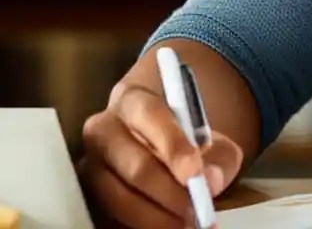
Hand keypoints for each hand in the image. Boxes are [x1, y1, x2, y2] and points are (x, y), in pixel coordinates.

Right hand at [79, 84, 242, 227]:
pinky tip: (166, 228)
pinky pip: (109, 215)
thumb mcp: (213, 139)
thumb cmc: (186, 139)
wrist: (158, 145)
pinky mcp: (86, 194)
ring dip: (155, 216)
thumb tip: (210, 181)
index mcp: (133, 100)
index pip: (149, 115)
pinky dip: (141, 225)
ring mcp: (90, 164)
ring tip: (186, 223)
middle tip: (197, 210)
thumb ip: (218, 157)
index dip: (173, 145)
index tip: (195, 174)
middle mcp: (102, 129)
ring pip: (117, 195)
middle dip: (169, 191)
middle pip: (134, 165)